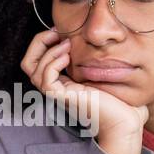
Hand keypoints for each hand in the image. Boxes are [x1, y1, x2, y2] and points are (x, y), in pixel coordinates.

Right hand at [20, 30, 147, 153]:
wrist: (125, 121)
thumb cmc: (121, 101)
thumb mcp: (107, 73)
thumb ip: (98, 58)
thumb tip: (100, 39)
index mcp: (64, 82)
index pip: (37, 60)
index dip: (44, 42)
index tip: (60, 31)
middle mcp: (57, 88)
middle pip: (28, 63)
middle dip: (38, 43)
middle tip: (56, 33)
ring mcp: (58, 94)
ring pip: (33, 69)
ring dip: (48, 51)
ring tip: (67, 45)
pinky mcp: (63, 98)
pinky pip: (45, 79)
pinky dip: (52, 63)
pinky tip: (68, 56)